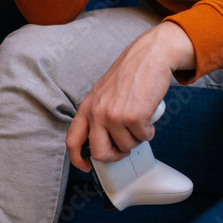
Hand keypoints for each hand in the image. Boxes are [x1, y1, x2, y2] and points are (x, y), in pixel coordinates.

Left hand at [65, 22, 195, 171]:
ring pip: (126, 146)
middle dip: (115, 155)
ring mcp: (114, 115)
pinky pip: (143, 137)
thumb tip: (102, 140)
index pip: (72, 139)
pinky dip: (149, 131)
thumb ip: (99, 114)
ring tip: (139, 120)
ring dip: (137, 138)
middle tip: (124, 148)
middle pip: (100, 152)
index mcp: (87, 106)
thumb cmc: (130, 72)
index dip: (77, 158)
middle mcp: (97, 112)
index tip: (86, 166)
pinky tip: (148, 117)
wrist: (150, 56)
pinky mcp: (134, 116)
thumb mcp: (104, 92)